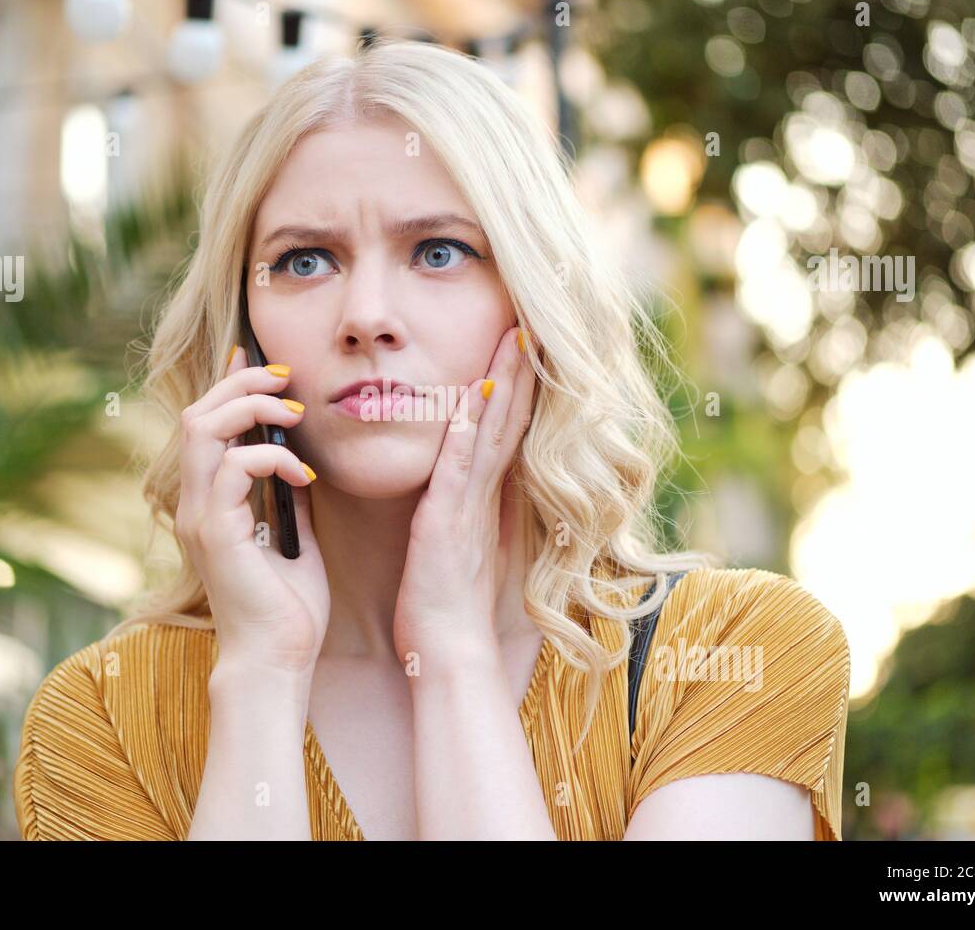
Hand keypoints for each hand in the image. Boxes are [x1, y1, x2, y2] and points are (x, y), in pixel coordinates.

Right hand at [175, 347, 329, 676]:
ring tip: (293, 413)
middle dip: (240, 385)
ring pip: (202, 429)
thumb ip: (287, 497)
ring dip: (250, 409)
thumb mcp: (294, 536)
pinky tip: (304, 475)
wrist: (279, 660)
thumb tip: (300, 459)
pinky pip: (234, 468)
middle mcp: (195, 505)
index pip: (204, 427)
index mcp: (210, 504)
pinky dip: (272, 458)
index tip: (264, 364)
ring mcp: (199, 517)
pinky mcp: (215, 532)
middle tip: (285, 379)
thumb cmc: (288, 609)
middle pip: (195, 415)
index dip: (229, 387)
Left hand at [392, 326, 537, 661]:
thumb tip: (478, 488)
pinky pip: (459, 467)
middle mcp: (485, 495)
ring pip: (491, 433)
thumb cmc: (446, 605)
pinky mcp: (447, 520)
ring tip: (513, 341)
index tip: (523, 347)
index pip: (505, 430)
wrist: (449, 650)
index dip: (516, 388)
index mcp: (486, 498)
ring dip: (501, 385)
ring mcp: (470, 506)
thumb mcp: (459, 545)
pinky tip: (472, 396)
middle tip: (528, 324)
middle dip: (518, 371)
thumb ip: (469, 512)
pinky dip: (467, 430)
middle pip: (507, 420)